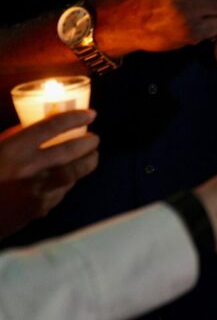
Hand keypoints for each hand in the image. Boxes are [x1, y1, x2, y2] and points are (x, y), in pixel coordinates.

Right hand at [0, 110, 98, 237]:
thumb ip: (13, 138)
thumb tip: (39, 125)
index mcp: (12, 150)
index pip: (51, 127)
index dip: (75, 118)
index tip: (91, 114)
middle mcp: (27, 169)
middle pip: (71, 152)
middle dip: (89, 144)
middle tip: (95, 139)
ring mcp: (34, 191)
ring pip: (72, 174)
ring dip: (86, 165)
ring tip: (92, 158)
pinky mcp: (37, 210)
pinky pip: (61, 193)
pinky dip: (68, 185)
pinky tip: (70, 180)